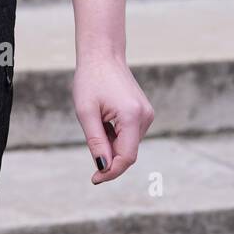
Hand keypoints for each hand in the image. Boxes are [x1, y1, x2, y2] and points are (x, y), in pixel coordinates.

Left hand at [73, 54, 154, 183]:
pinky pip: (130, 133)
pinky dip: (116, 135)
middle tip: (89, 144)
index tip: (94, 179)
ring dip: (111, 144)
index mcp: (132, 117)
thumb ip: (96, 141)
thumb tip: (103, 167)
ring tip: (96, 121)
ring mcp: (147, 114)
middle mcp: (145, 117)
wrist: (102, 54)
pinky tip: (104, 118)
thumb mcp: (86, 112)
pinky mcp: (144, 112)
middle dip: (109, 157)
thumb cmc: (90, 80)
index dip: (111, 172)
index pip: (126, 157)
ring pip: (128, 144)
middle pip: (128, 152)